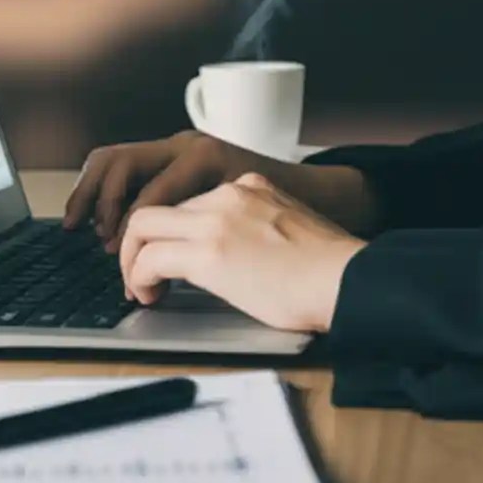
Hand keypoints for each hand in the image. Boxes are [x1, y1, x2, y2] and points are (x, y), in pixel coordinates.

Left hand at [118, 172, 365, 332]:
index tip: (172, 255)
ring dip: (133, 259)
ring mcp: (216, 219)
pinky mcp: (208, 251)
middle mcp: (230, 194)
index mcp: (253, 186)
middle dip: (139, 241)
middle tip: (140, 272)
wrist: (349, 279)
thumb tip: (240, 258)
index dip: (174, 231)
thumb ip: (261, 228)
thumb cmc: (331, 271)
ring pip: (144, 226)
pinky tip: (148, 296)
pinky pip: (150, 257)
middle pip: (160, 207)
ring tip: (140, 288)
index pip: (193, 201)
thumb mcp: (292, 229)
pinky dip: (139, 277)